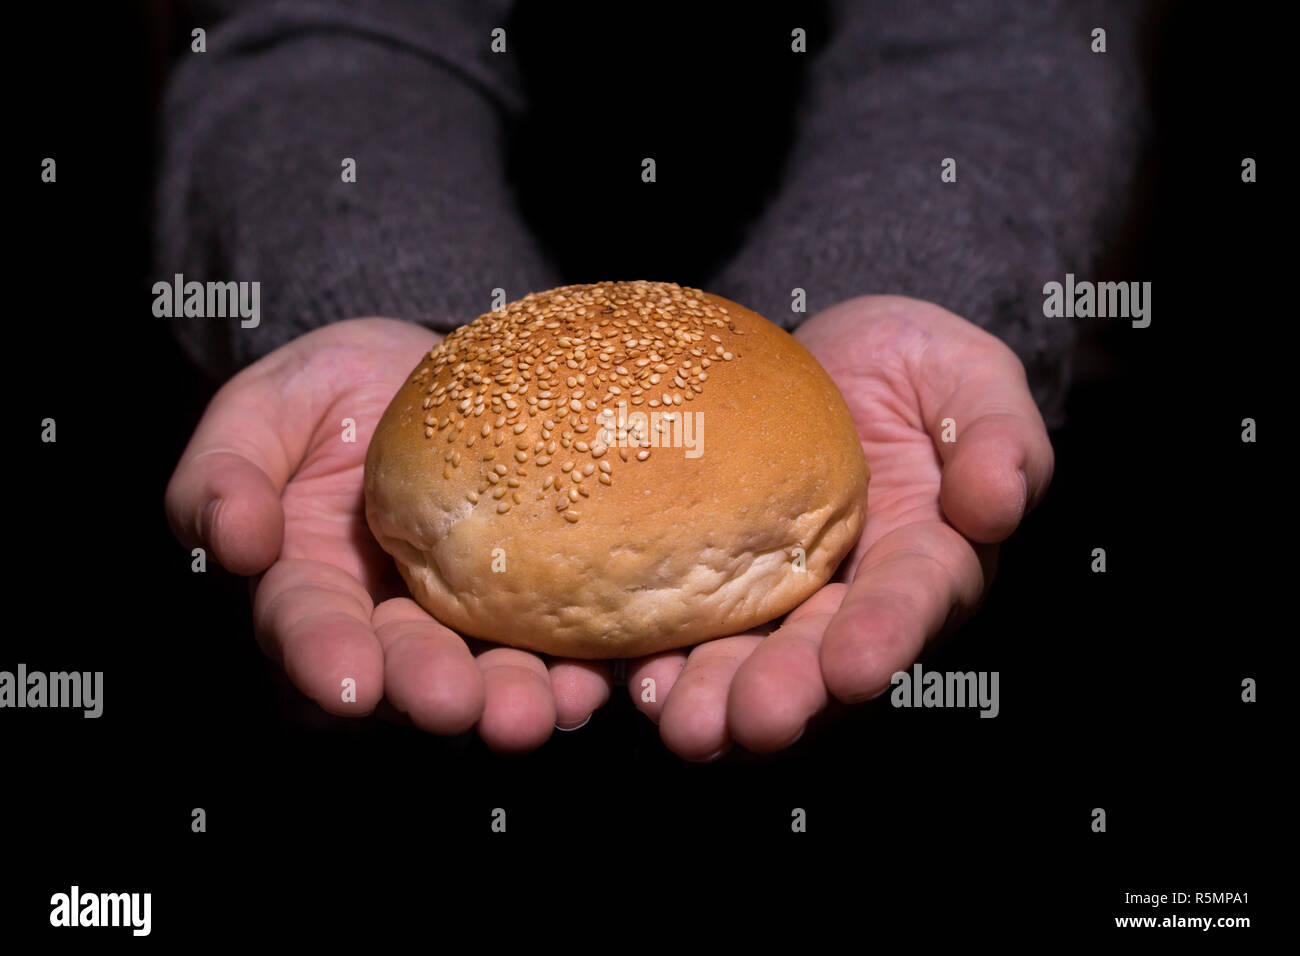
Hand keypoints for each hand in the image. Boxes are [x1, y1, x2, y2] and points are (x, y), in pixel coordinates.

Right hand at [165, 318, 611, 751]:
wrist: (438, 368)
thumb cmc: (337, 390)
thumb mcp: (263, 408)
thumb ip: (225, 472)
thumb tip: (234, 542)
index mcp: (312, 584)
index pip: (309, 629)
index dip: (325, 657)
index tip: (349, 681)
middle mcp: (392, 618)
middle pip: (407, 667)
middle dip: (432, 691)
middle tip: (459, 705)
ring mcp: (471, 615)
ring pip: (488, 670)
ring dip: (513, 698)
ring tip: (537, 711)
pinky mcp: (541, 598)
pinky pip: (564, 640)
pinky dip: (582, 666)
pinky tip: (597, 678)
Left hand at [623, 295, 1053, 759]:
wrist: (820, 354)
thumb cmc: (913, 366)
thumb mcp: (973, 378)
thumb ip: (999, 438)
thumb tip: (997, 502)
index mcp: (923, 558)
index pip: (911, 600)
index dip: (886, 635)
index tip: (857, 667)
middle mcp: (845, 597)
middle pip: (817, 655)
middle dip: (786, 693)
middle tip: (753, 722)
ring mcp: (769, 595)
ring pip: (744, 657)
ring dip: (713, 695)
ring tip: (681, 724)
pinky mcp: (704, 577)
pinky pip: (676, 622)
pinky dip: (647, 655)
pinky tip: (623, 677)